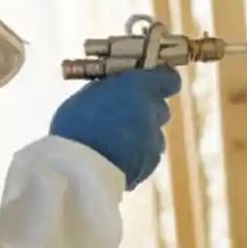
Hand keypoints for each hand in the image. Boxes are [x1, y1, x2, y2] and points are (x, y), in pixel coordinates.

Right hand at [50, 67, 181, 189]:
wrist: (80, 168)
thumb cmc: (76, 124)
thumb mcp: (89, 95)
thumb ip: (111, 92)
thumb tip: (118, 94)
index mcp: (140, 87)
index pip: (169, 79)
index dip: (161, 82)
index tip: (147, 84)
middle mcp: (154, 111)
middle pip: (159, 109)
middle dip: (145, 112)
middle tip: (122, 117)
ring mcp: (154, 140)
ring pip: (154, 134)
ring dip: (140, 136)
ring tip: (114, 144)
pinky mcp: (149, 165)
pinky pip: (147, 157)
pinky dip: (136, 157)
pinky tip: (115, 161)